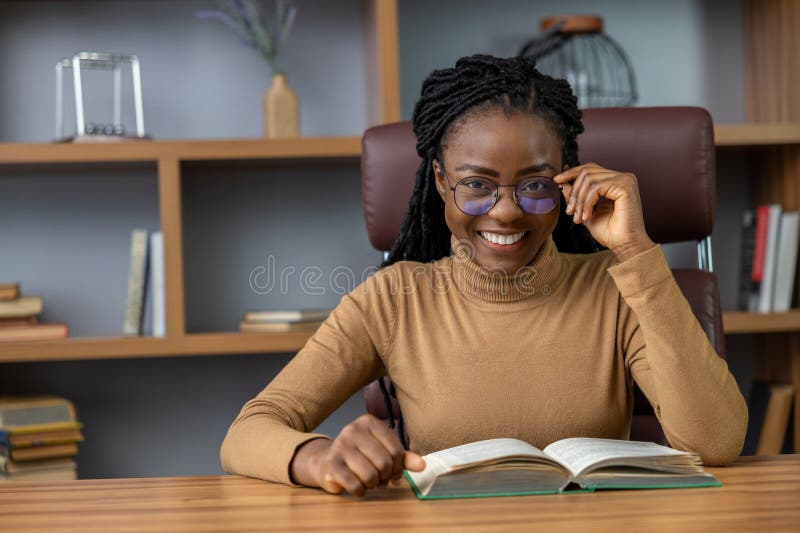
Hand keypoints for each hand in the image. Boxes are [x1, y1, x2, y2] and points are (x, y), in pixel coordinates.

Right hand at [292, 414, 424, 496]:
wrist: (328, 461)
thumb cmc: (361, 456)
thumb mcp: (383, 451)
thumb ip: (403, 458)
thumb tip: (422, 465)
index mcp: (370, 422)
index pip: (396, 451)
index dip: (398, 468)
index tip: (393, 473)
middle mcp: (353, 429)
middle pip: (384, 463)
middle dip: (385, 477)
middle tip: (380, 479)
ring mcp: (340, 445)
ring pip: (370, 475)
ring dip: (372, 485)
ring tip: (368, 481)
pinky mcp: (331, 463)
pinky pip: (355, 485)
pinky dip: (360, 492)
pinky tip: (358, 488)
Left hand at [554, 163, 655, 261]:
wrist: (625, 245)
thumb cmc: (610, 233)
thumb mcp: (586, 212)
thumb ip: (577, 197)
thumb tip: (562, 183)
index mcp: (615, 181)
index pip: (590, 169)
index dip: (572, 173)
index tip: (557, 180)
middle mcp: (622, 177)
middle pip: (587, 173)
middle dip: (574, 193)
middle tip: (570, 212)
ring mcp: (625, 179)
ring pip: (590, 180)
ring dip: (579, 200)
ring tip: (578, 217)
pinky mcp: (625, 185)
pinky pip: (596, 188)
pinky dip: (587, 202)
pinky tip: (587, 216)